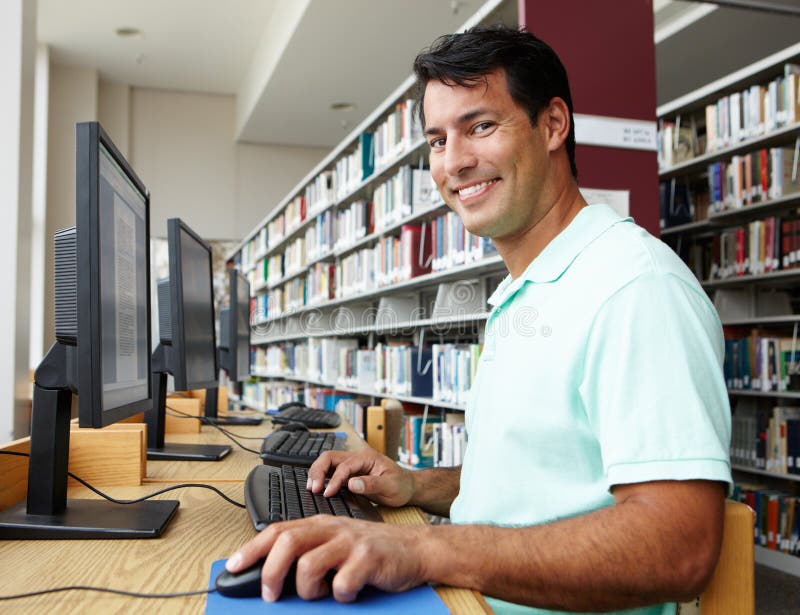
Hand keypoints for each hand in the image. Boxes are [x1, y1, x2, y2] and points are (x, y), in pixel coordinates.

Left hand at [225, 515, 429, 601]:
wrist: (413, 548)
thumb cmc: (370, 551)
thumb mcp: (336, 543)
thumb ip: (308, 551)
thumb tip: (269, 576)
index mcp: (320, 524)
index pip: (277, 530)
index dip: (251, 549)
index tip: (232, 567)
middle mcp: (332, 528)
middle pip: (288, 542)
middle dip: (270, 571)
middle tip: (269, 594)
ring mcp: (350, 542)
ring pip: (309, 565)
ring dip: (308, 589)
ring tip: (321, 593)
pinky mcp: (368, 559)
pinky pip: (341, 584)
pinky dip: (340, 595)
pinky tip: (349, 592)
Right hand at [306, 448, 414, 507]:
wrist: (408, 487)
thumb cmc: (401, 486)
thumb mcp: (390, 486)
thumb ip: (371, 484)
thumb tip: (352, 484)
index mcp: (367, 457)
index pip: (344, 466)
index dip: (334, 480)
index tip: (327, 493)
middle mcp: (357, 458)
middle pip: (330, 457)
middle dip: (318, 471)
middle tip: (313, 488)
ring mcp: (352, 465)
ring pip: (327, 463)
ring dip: (317, 473)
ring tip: (311, 488)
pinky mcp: (349, 474)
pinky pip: (331, 472)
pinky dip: (322, 478)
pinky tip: (318, 488)